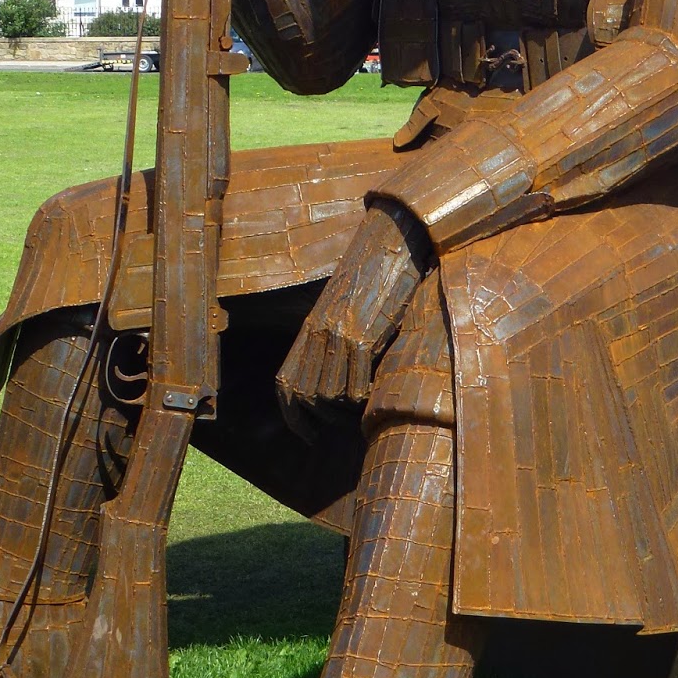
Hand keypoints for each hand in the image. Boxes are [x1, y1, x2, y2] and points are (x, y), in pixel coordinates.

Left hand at [277, 201, 430, 443]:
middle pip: (305, 396)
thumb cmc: (374, 274)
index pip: (286, 384)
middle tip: (340, 425)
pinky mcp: (364, 335)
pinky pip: (356, 384)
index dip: (294, 417)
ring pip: (330, 396)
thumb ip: (335, 335)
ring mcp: (340, 335)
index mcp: (310, 327)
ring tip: (360, 408)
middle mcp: (318, 334)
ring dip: (345, 411)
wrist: (391, 241)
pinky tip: (374, 391)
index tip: (308, 436)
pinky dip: (364, 397)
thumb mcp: (345, 305)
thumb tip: (337, 370)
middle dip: (320, 420)